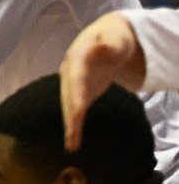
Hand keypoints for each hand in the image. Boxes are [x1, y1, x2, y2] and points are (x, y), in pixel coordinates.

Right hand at [60, 12, 143, 150]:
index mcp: (77, 56)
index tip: (76, 108)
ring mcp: (73, 83)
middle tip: (71, 132)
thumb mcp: (115, 37)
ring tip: (71, 146)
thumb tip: (102, 47)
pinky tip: (73, 143)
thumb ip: (109, 43)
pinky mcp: (80, 93)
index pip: (75, 75)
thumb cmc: (113, 37)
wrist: (107, 38)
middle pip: (68, 94)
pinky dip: (74, 126)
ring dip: (69, 125)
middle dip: (69, 114)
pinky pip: (75, 111)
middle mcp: (70, 72)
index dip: (75, 91)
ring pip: (68, 105)